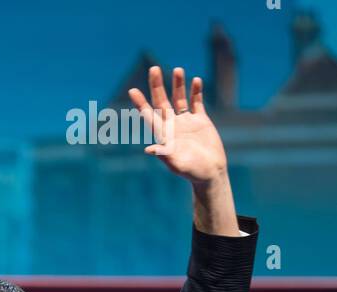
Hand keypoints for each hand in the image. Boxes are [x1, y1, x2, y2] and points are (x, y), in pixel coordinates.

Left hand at [127, 66, 227, 184]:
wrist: (210, 173)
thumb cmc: (191, 172)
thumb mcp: (176, 164)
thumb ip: (164, 155)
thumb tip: (149, 149)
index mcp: (164, 134)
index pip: (149, 115)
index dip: (140, 103)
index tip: (132, 90)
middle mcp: (173, 125)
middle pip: (161, 101)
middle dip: (157, 86)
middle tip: (153, 68)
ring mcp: (186, 122)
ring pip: (179, 98)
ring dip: (178, 84)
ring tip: (178, 69)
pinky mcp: (201, 121)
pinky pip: (197, 102)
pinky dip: (196, 91)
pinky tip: (195, 80)